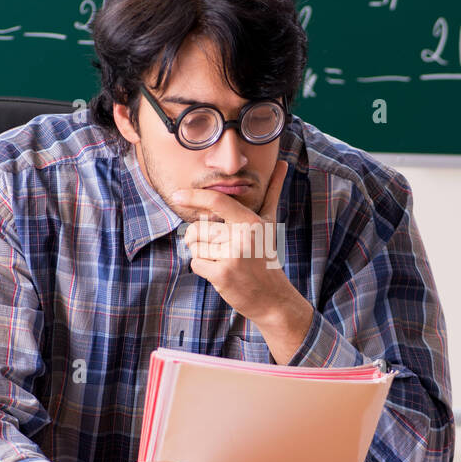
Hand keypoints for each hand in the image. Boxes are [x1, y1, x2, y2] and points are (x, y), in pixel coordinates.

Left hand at [174, 160, 294, 323]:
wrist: (273, 297)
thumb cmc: (266, 255)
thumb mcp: (270, 223)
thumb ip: (273, 192)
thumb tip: (284, 164)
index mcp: (250, 222)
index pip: (216, 202)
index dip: (193, 196)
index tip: (176, 195)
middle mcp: (242, 237)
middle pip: (198, 227)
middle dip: (198, 237)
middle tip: (219, 248)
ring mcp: (232, 257)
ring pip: (194, 246)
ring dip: (202, 254)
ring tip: (222, 260)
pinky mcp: (222, 275)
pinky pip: (195, 263)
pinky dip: (203, 269)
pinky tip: (221, 272)